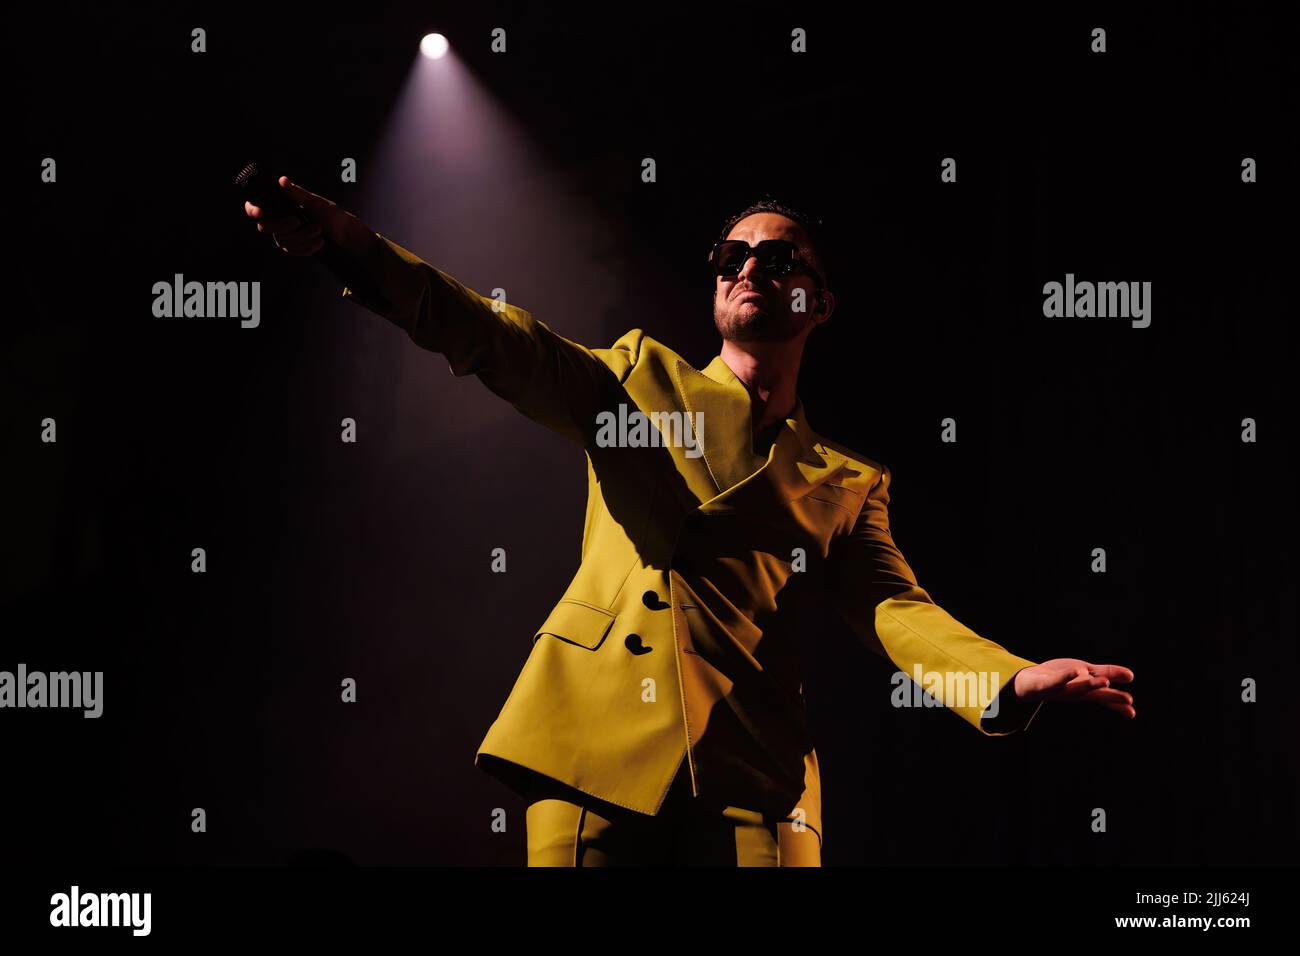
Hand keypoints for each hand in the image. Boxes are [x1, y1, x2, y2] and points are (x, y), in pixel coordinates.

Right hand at [244, 176, 377, 257]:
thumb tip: (282, 180)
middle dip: (284, 226)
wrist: (346, 235)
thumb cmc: (332, 215)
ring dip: (302, 237)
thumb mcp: (314, 202)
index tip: (260, 212)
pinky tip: (318, 243)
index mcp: (282, 205)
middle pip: (266, 227)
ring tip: (319, 231)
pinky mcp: (295, 247)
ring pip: (282, 240)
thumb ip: (296, 194)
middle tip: (300, 221)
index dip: (252, 209)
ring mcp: (287, 235)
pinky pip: (292, 250)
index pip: (257, 208)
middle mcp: (281, 220)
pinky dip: (306, 247)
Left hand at [1012, 659, 1134, 717]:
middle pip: (1093, 694)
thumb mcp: (1086, 673)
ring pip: (1075, 689)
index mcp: (1084, 690)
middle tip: (1128, 699)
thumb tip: (1131, 676)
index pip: (1103, 697)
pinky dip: (1065, 677)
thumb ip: (1106, 673)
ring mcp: (1058, 689)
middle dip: (1109, 697)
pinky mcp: (1043, 685)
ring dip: (1090, 686)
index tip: (1132, 712)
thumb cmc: (1060, 678)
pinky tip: (1077, 670)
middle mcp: (1073, 692)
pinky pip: (1054, 681)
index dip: (1117, 702)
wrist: (1027, 681)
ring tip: (1105, 682)